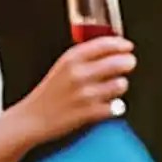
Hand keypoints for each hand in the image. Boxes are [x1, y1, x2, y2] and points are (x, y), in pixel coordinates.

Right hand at [14, 37, 135, 142]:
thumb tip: (112, 48)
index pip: (104, 44)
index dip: (121, 44)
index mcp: (71, 58)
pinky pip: (117, 106)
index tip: (128, 46)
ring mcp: (85, 94)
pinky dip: (115, 106)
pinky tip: (107, 104)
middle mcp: (79, 74)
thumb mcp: (63, 66)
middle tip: (128, 64)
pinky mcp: (90, 112)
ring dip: (120, 85)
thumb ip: (85, 56)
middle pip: (118, 62)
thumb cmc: (50, 92)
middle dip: (127, 62)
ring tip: (113, 87)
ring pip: (121, 84)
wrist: (33, 118)